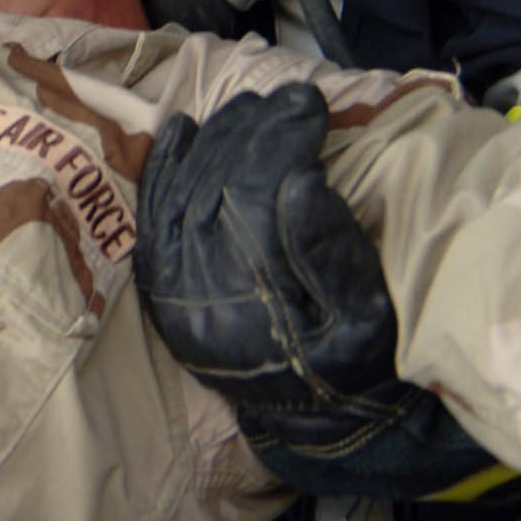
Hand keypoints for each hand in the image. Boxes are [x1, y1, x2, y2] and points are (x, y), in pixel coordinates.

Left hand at [135, 83, 492, 495]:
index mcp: (255, 309)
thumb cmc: (356, 366)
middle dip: (252, 132)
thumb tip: (302, 178)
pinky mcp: (165, 290)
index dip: (279, 142)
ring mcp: (173, 296)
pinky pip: (154, 218)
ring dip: (215, 140)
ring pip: (181, 195)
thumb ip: (331, 252)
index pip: (251, 200)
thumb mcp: (366, 319)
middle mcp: (199, 302)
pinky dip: (165, 169)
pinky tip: (182, 128)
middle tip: (290, 97)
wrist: (319, 422)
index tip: (312, 103)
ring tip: (254, 105)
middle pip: (213, 190)